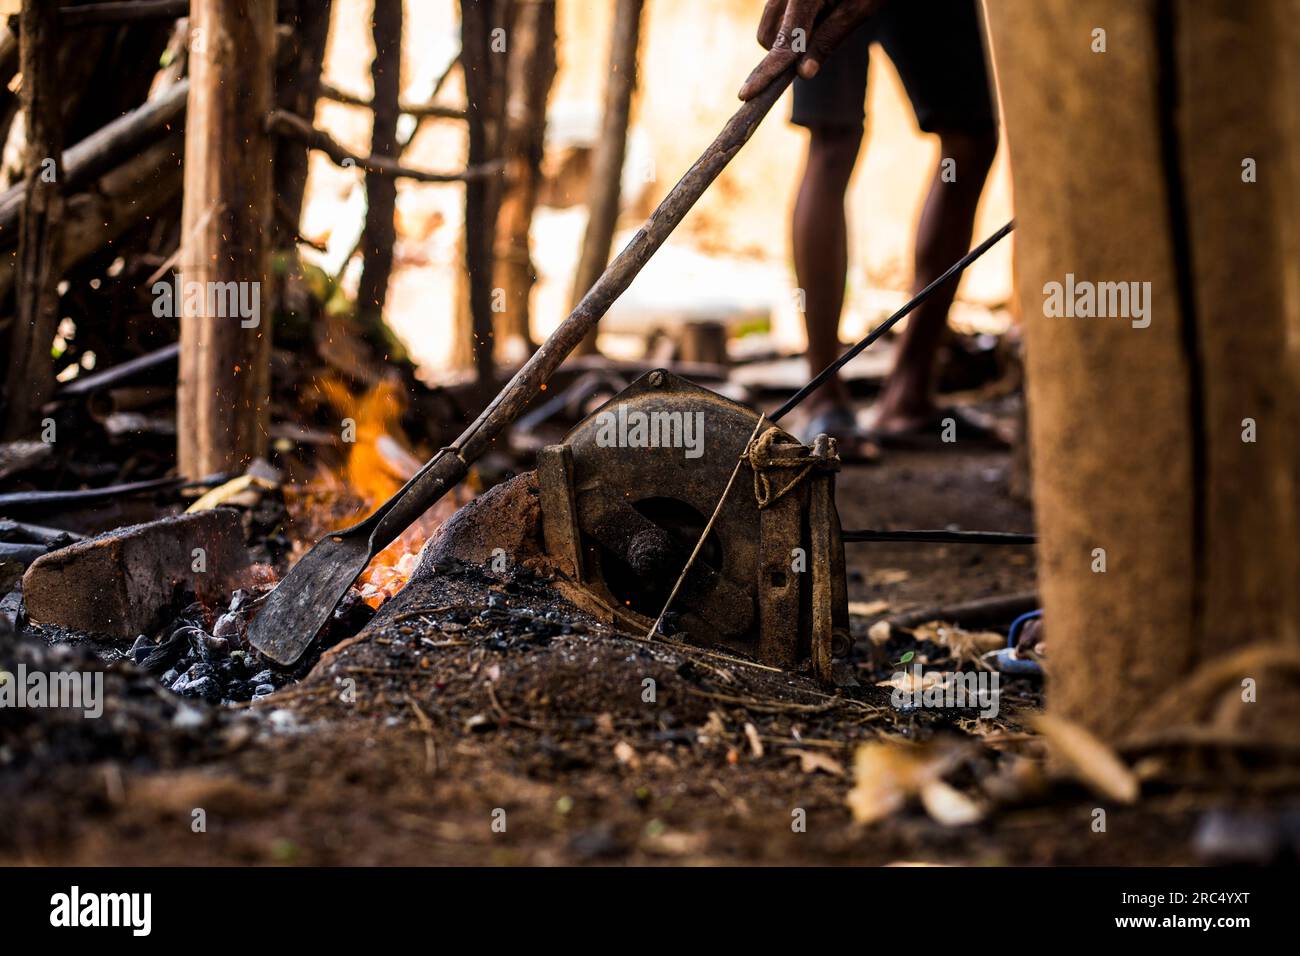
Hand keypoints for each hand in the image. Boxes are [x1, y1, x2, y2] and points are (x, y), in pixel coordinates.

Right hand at [738, 0, 879, 100]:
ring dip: (789, 37)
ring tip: (828, 12)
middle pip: (767, 36)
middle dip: (785, 51)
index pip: (784, 40)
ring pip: (769, 27)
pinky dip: (793, 23)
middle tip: (826, 32)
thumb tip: (803, 74)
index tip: (747, 94)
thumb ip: (830, 39)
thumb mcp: (861, 7)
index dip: (768, 70)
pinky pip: (777, 14)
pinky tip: (821, 6)